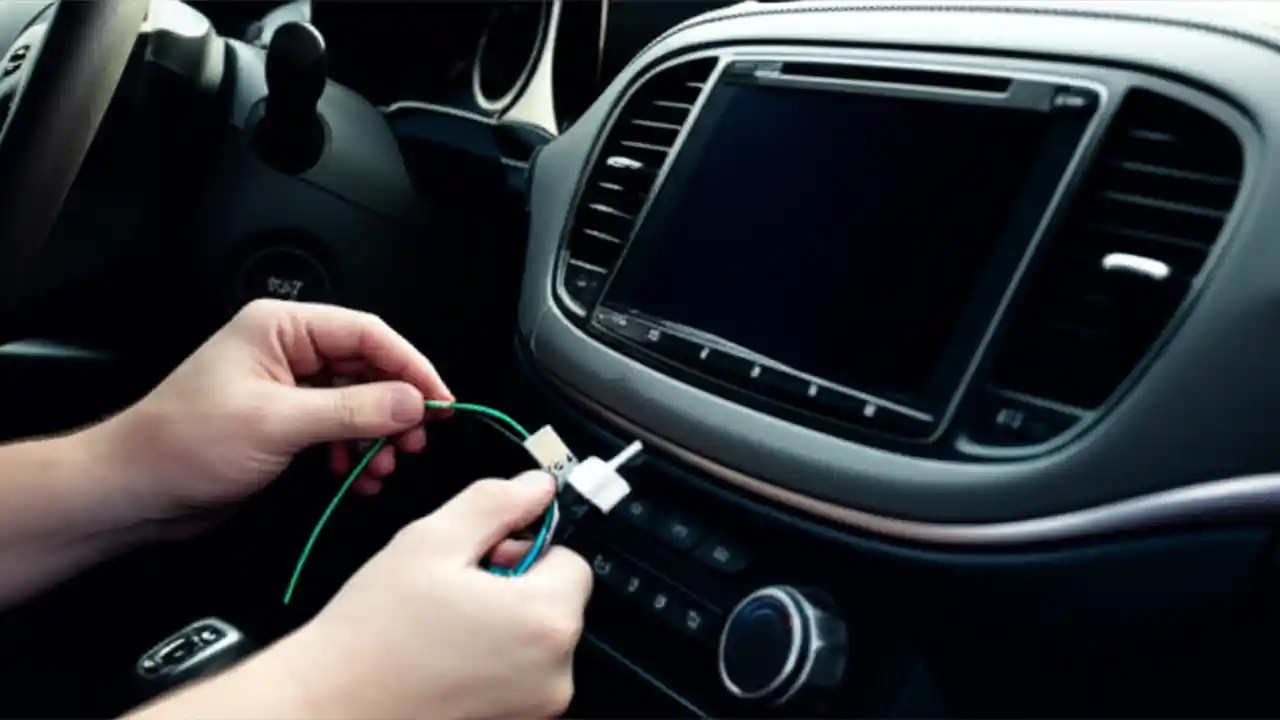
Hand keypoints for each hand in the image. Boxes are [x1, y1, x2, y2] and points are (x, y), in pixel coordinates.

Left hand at [104, 299, 452, 522]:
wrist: (133, 491)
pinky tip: (357, 476)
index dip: (410, 367)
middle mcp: (286, 350)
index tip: (440, 401)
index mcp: (280, 328)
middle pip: (368, 367)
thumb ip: (352, 411)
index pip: (367, 334)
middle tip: (415, 440)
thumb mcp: (277, 424)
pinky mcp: (285, 422)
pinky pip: (339, 428)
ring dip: (377, 436)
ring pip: (358, 402)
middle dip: (396, 407)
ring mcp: (286, 387)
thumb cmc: (181, 444)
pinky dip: (354, 452)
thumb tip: (411, 402)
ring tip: (383, 465)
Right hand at [130, 472, 592, 719]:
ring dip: (503, 621)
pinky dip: (493, 658)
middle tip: (456, 586)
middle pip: (558, 600)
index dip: (525, 547)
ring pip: (537, 637)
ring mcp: (537, 706)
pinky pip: (520, 673)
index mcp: (545, 621)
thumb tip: (537, 485)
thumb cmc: (374, 633)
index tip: (484, 553)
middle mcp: (554, 672)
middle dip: (515, 583)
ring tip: (444, 623)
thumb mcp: (432, 541)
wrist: (329, 706)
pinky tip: (446, 654)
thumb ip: (495, 504)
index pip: (571, 559)